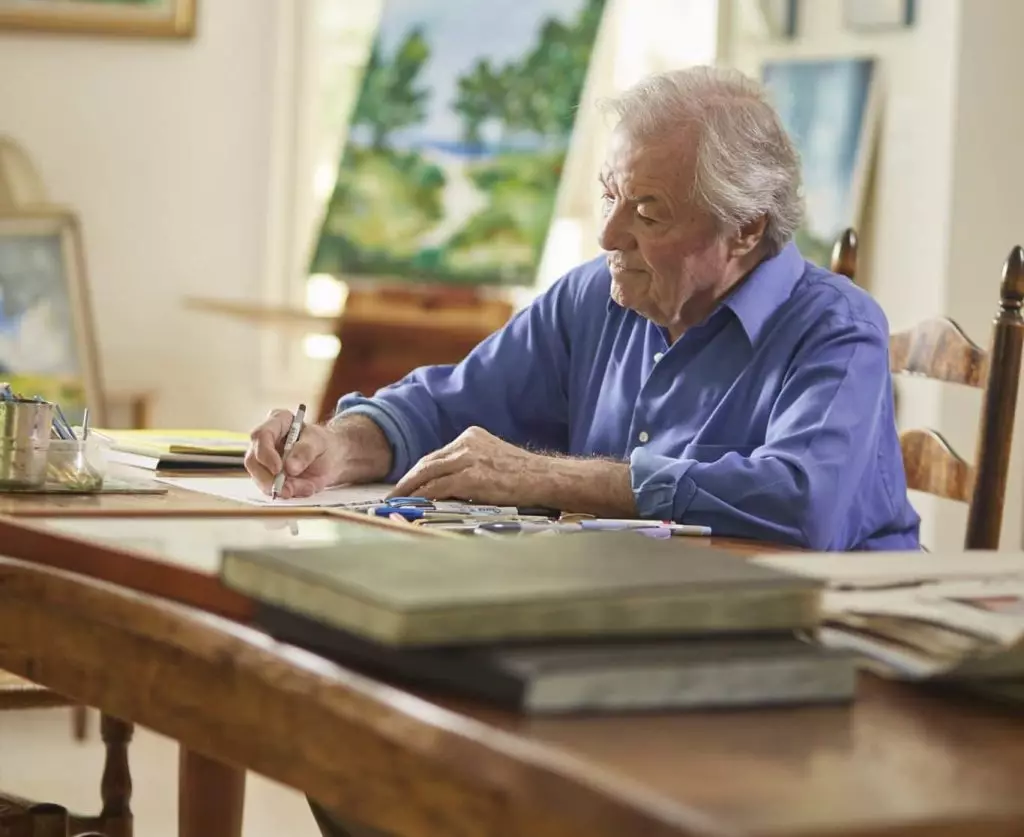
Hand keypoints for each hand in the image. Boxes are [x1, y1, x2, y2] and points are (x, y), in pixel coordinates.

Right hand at [245, 409, 345, 498]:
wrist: (331, 458)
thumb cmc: (323, 444)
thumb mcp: (320, 442)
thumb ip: (305, 451)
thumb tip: (289, 468)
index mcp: (277, 421)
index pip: (261, 435)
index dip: (266, 454)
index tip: (278, 469)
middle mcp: (264, 441)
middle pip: (253, 460)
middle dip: (268, 479)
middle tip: (286, 490)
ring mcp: (263, 460)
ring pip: (258, 478)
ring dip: (278, 489)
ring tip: (303, 489)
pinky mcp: (267, 477)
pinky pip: (270, 489)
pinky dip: (285, 493)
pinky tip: (302, 489)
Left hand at [388, 426, 543, 504]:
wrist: (545, 478)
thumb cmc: (524, 475)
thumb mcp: (493, 460)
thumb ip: (470, 465)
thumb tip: (447, 485)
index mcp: (471, 436)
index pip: (437, 455)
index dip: (419, 471)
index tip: (407, 484)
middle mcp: (466, 443)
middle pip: (428, 462)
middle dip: (408, 480)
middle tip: (393, 495)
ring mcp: (468, 458)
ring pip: (428, 473)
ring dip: (410, 489)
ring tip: (397, 502)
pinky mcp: (471, 476)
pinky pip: (438, 487)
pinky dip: (423, 496)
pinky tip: (414, 505)